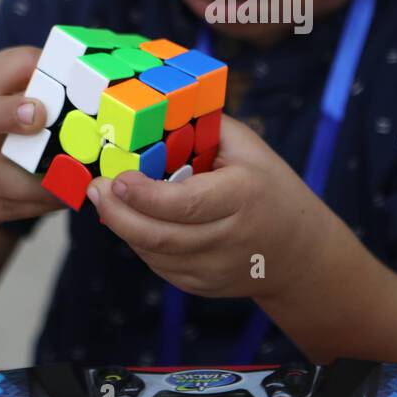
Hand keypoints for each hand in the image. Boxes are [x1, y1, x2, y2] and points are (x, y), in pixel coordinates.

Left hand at [86, 114, 332, 299]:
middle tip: (97, 189)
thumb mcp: (250, 148)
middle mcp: (229, 238)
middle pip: (160, 236)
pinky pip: (159, 266)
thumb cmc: (269, 187)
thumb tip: (157, 110)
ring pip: (153, 254)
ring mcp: (215, 268)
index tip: (117, 179)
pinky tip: (135, 221)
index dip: (145, 196)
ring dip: (123, 227)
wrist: (298, 251)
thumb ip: (206, 128)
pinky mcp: (202, 286)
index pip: (186, 204)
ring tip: (107, 201)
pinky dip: (140, 243)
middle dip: (118, 213)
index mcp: (243, 196)